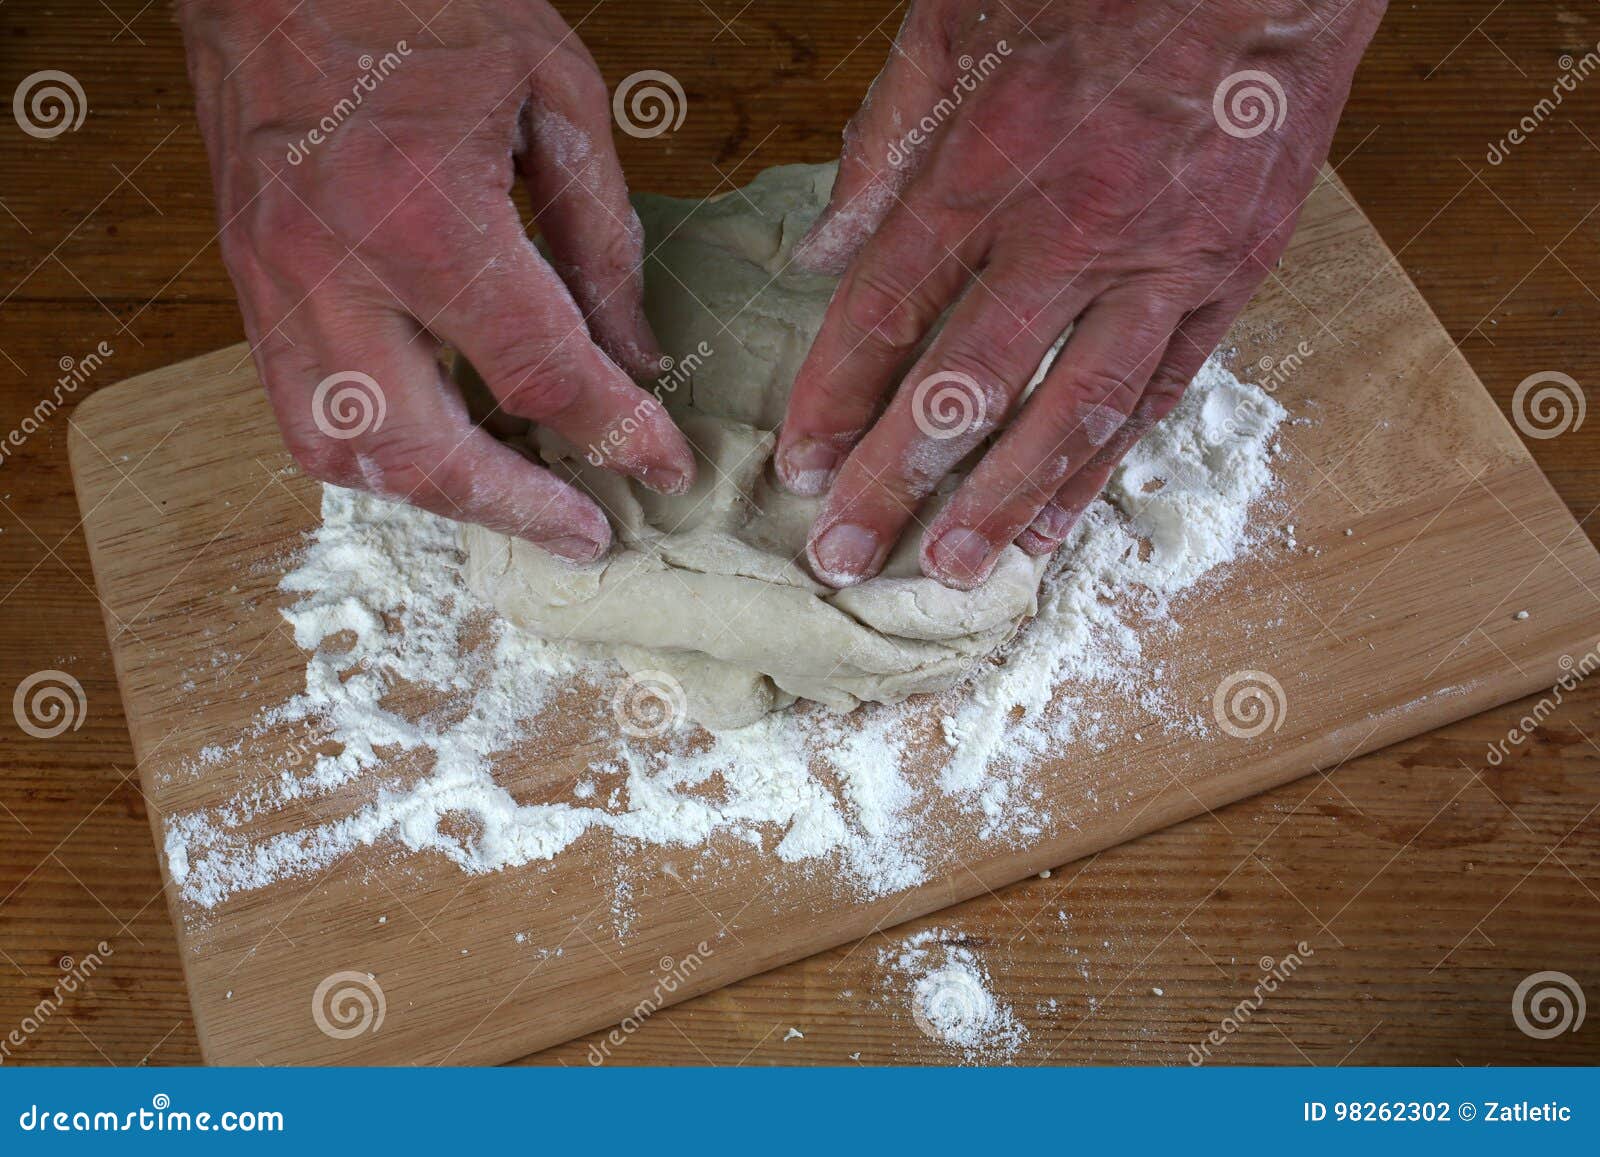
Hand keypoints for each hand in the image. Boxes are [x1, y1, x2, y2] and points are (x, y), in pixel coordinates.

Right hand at [177, 0, 693, 559]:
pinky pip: (299, 409)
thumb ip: (600, 238)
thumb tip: (633, 355)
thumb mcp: (554, 93)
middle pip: (423, 451)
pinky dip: (375, 454)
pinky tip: (438, 450)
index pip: (537, 372)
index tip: (664, 466)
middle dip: (516, 509)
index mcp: (426, 214)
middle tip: (586, 535)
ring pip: (340, 452)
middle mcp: (335, 267)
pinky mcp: (246, 281)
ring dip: (435, 496)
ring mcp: (272, 282)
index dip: (615, 433)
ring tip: (515, 503)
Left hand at [776, 0, 1385, 587]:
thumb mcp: (960, 21)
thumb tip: (826, 248)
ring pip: (1067, 414)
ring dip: (999, 503)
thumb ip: (886, 141)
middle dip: (895, 480)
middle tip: (844, 555)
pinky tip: (1054, 525)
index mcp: (989, 163)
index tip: (800, 467)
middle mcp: (1069, 231)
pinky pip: (1154, 397)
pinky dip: (1100, 469)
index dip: (836, 399)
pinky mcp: (1225, 281)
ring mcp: (1156, 266)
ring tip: (946, 571)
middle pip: (965, 387)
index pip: (889, 311)